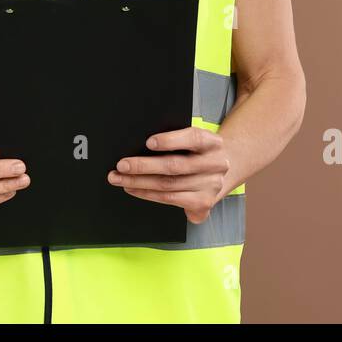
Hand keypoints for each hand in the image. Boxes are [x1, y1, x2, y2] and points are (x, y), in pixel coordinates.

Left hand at [108, 127, 230, 223]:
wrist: (220, 171)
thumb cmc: (197, 152)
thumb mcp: (193, 141)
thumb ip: (176, 140)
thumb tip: (143, 145)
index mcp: (212, 143)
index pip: (193, 138)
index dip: (170, 140)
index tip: (148, 142)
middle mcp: (216, 164)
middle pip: (175, 166)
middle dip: (143, 166)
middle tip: (122, 165)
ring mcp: (211, 186)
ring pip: (168, 185)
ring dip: (140, 182)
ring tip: (121, 179)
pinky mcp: (204, 203)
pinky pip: (170, 200)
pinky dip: (148, 194)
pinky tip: (135, 189)